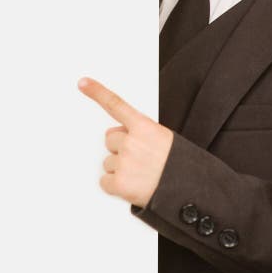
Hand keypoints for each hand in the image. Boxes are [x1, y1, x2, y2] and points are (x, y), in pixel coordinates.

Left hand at [77, 76, 172, 208]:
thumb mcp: (164, 138)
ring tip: (141, 174)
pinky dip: (116, 185)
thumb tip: (119, 136)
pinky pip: (105, 181)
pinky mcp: (119, 183)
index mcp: (144, 126)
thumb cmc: (177, 164)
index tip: (83, 83)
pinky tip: (133, 184)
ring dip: (120, 168)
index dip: (97, 92)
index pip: (116, 104)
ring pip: (108, 162)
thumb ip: (140, 132)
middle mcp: (131, 142)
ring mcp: (124, 162)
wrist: (189, 189)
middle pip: (110, 140)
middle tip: (140, 158)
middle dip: (121, 148)